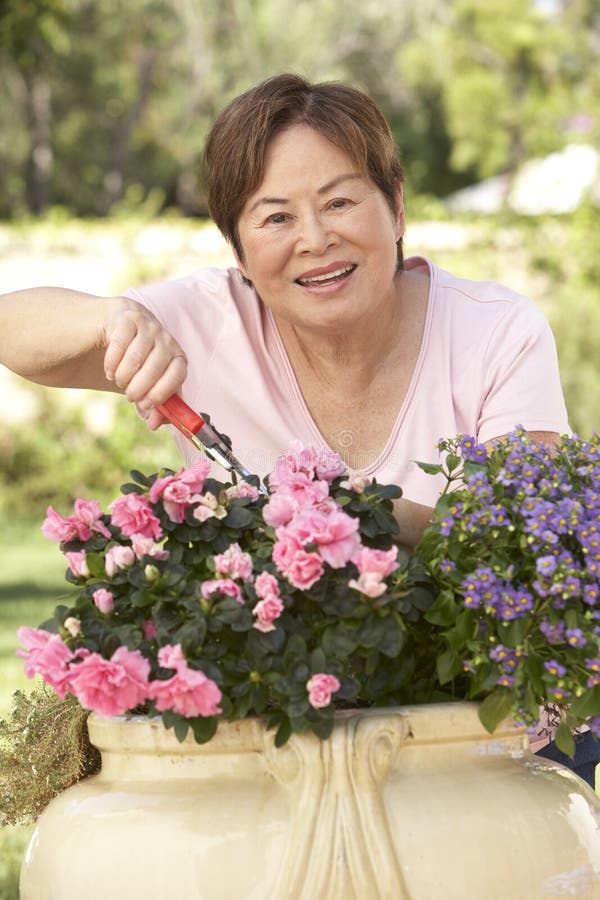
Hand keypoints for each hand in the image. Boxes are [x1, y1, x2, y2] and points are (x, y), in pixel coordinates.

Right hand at [102, 298, 186, 428]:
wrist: (111, 328)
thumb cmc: (132, 362)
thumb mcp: (145, 384)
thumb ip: (153, 404)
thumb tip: (154, 424)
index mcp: (176, 354)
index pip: (179, 372)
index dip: (164, 391)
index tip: (148, 405)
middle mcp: (165, 337)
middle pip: (158, 365)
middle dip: (141, 387)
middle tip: (130, 396)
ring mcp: (147, 324)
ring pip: (137, 355)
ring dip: (125, 376)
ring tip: (119, 381)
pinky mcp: (126, 316)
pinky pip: (120, 342)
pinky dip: (112, 362)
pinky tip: (109, 371)